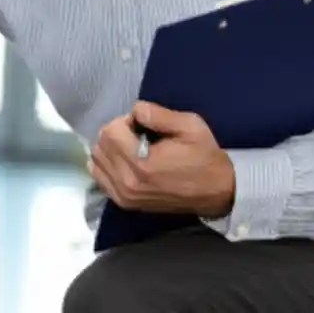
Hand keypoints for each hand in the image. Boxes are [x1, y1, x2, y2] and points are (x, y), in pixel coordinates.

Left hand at [88, 101, 235, 217]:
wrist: (217, 192)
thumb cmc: (205, 157)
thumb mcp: (190, 126)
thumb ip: (158, 114)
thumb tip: (134, 110)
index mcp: (142, 164)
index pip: (110, 132)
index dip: (126, 121)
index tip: (144, 125)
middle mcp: (127, 182)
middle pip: (100, 145)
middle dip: (116, 133)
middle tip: (139, 135)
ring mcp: (123, 196)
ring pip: (96, 160)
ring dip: (110, 149)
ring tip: (133, 148)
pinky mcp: (123, 202)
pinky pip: (99, 176)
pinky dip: (107, 164)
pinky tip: (125, 160)